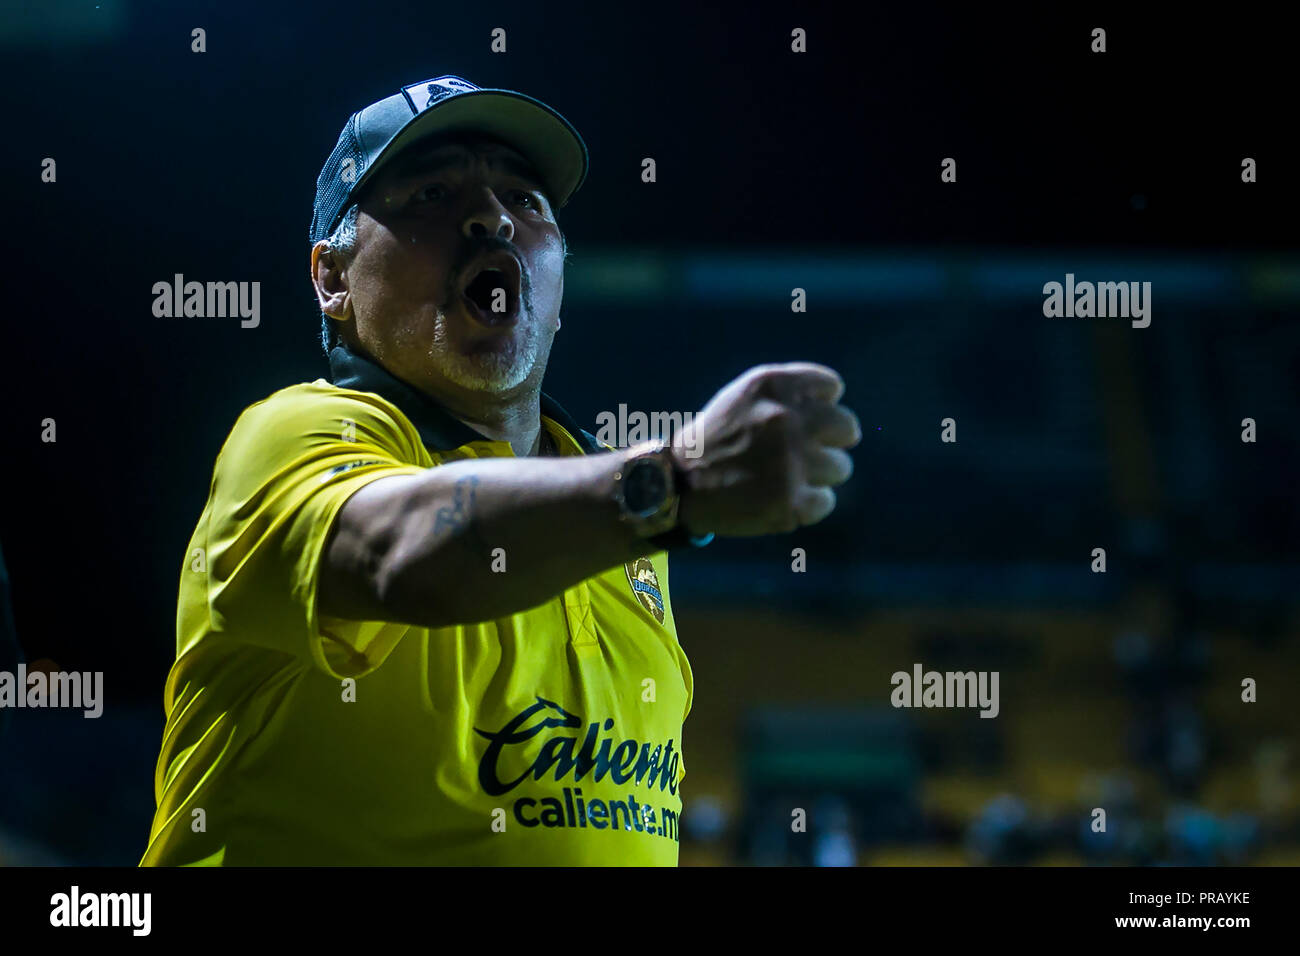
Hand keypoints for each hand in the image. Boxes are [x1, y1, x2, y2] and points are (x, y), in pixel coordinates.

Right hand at [671, 362, 859, 536]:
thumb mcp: (747, 397)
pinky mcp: (790, 501)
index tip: (803, 421)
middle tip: (803, 454)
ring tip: (784, 477)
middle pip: (846, 427)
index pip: (831, 388)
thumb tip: (838, 407)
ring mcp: (789, 461)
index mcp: (774, 386)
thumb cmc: (720, 438)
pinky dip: (806, 504)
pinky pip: (825, 501)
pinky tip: (778, 498)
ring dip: (818, 475)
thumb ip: (791, 394)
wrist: (681, 484)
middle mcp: (784, 419)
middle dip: (830, 441)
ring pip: (840, 467)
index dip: (820, 407)